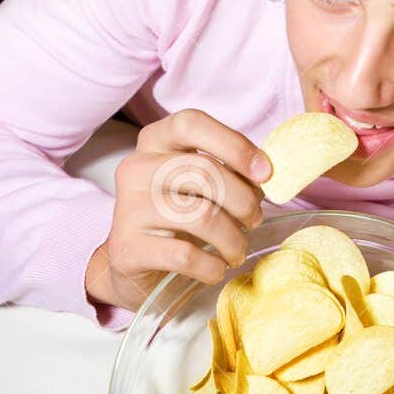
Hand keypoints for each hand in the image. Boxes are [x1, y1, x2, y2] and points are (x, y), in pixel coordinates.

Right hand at [86, 109, 268, 311]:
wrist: (134, 265)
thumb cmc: (177, 218)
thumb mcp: (200, 186)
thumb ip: (228, 172)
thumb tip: (264, 175)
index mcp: (155, 142)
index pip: (191, 124)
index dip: (234, 145)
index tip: (265, 173)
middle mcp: (136, 168)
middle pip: (204, 171)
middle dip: (243, 200)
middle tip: (254, 220)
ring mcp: (128, 208)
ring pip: (200, 215)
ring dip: (233, 238)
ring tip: (238, 250)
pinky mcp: (128, 249)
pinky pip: (185, 255)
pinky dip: (212, 266)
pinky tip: (216, 269)